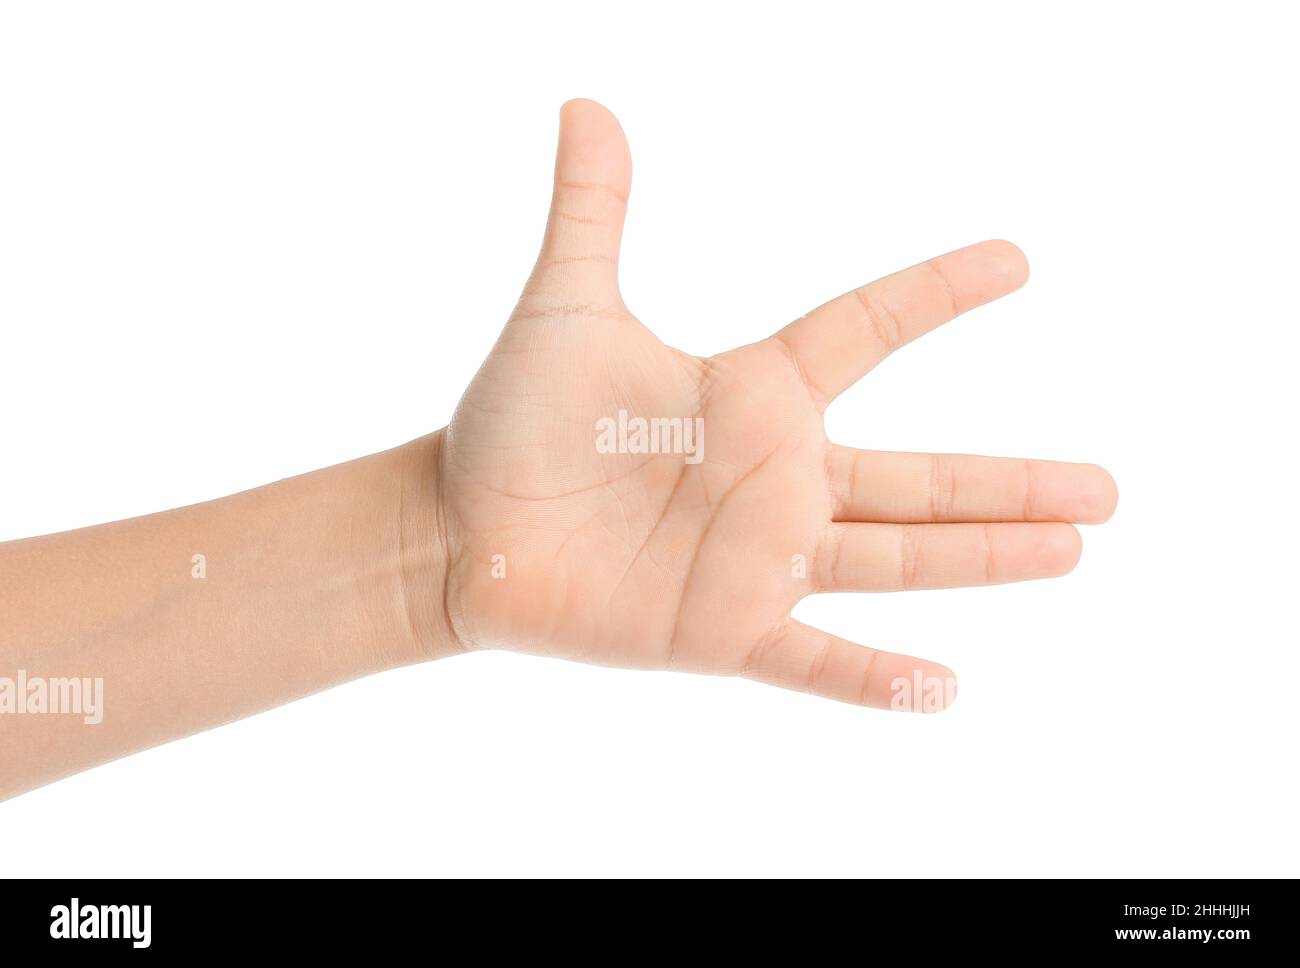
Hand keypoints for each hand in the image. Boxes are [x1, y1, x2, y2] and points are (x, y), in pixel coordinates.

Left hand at [436, 100, 1115, 710]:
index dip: (937, 293)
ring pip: (894, 559)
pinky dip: (875, 679)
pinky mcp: (721, 628)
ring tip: (1071, 552)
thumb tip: (586, 104)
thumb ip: (592, 210)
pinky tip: (945, 688)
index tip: (1014, 260)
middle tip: (1109, 490)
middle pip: (918, 477)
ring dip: (984, 559)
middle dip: (1012, 482)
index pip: (866, 330)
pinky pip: (814, 659)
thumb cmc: (515, 420)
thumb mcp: (565, 307)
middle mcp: (775, 479)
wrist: (462, 527)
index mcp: (751, 394)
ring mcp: (756, 559)